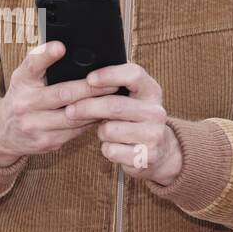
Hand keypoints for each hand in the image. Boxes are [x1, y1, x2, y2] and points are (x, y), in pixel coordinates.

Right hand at [0, 41, 116, 166]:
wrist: (2, 133)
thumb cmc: (21, 97)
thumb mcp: (24, 77)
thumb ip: (41, 63)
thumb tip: (67, 48)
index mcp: (21, 82)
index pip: (32, 65)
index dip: (46, 55)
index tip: (61, 47)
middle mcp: (25, 104)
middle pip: (63, 94)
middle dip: (91, 87)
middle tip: (113, 81)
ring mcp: (34, 126)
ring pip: (73, 116)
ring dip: (96, 107)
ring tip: (114, 98)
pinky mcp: (45, 142)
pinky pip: (74, 131)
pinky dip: (90, 121)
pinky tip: (101, 114)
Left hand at [65, 63, 182, 184]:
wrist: (162, 151)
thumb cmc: (136, 119)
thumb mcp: (134, 99)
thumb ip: (116, 85)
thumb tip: (84, 79)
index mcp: (152, 91)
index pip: (133, 74)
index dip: (109, 75)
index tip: (89, 79)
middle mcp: (156, 112)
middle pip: (114, 105)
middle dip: (87, 107)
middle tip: (70, 110)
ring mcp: (153, 135)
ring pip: (109, 130)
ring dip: (100, 132)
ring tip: (107, 131)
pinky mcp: (146, 157)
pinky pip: (111, 150)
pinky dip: (107, 149)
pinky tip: (115, 146)